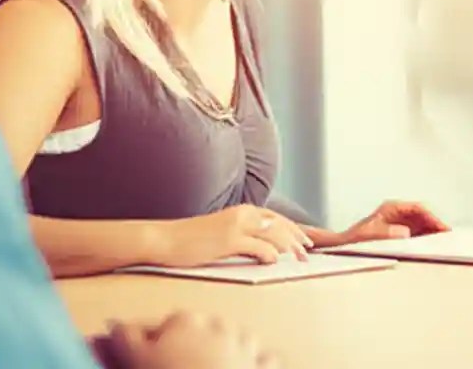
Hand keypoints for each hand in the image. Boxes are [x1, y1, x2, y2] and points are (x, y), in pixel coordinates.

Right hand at [109, 311, 276, 368]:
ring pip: (238, 340)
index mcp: (186, 322)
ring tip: (213, 365)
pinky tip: (248, 368)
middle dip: (194, 343)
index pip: (167, 325)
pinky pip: (265, 359)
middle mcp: (218, 327)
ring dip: (228, 349)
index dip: (156, 341)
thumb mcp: (135, 358)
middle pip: (204, 329)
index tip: (150, 355)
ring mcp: (243, 345)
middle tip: (179, 363)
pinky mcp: (263, 365)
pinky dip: (257, 363)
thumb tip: (116, 325)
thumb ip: (125, 337)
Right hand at [157, 205, 312, 266]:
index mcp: (242, 210)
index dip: (294, 230)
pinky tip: (274, 262)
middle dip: (298, 240)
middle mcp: (243, 214)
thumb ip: (243, 234)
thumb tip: (264, 247)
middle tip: (307, 254)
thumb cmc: (191, 240)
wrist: (165, 239)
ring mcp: (237, 225)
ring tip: (297, 260)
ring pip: (275, 235)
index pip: (277, 219)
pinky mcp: (229, 240)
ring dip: (290, 249)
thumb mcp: (222, 231)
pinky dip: (271, 255)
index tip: (306, 242)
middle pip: (281, 225)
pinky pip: (260, 247)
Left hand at [333, 201, 449, 245]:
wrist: (344, 246)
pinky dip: (427, 239)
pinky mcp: (400, 234)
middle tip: (449, 236)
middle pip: (423, 216)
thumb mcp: (369, 235)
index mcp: (392, 208)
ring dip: (433, 233)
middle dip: (436, 225)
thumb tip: (405, 232)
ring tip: (445, 243)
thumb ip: (386, 233)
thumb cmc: (354, 239)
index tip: (441, 227)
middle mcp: (398, 214)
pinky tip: (434, 247)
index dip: (432, 217)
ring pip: (422, 225)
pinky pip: (418, 234)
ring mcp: (400, 223)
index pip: (418, 208)